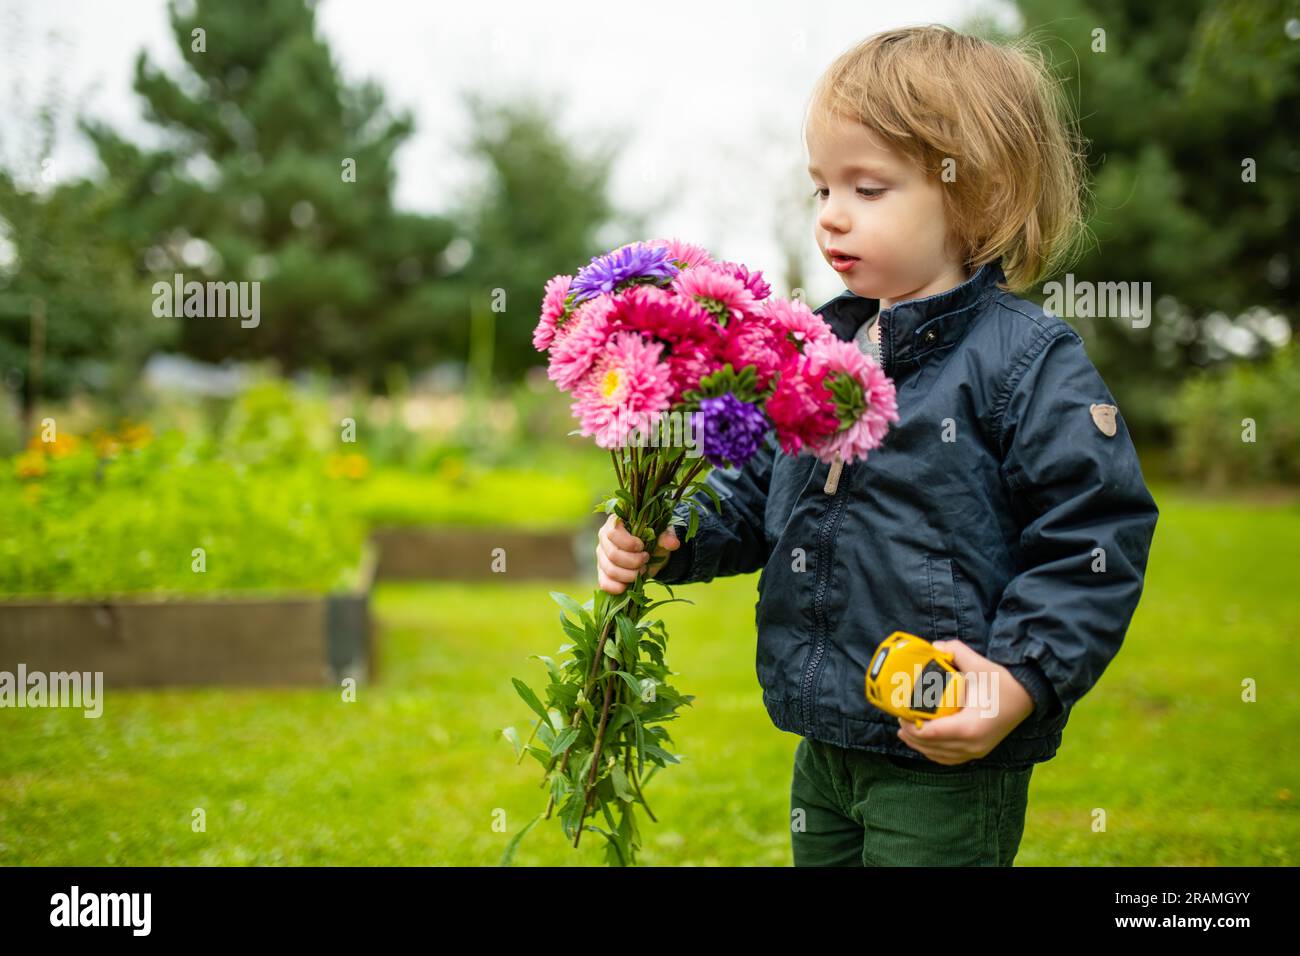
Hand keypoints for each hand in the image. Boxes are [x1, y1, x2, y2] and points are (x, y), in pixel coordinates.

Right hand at [596, 514, 680, 594]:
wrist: (652, 553)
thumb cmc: (653, 538)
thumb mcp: (661, 534)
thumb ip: (666, 536)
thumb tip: (673, 543)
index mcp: (615, 523)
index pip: (613, 533)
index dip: (628, 543)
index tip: (643, 547)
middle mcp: (604, 539)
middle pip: (612, 554)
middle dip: (632, 561)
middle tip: (646, 560)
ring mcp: (602, 556)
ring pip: (609, 570)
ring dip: (628, 574)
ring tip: (641, 571)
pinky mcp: (603, 572)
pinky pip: (604, 582)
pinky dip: (615, 587)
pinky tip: (626, 587)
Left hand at [895, 639, 1034, 765]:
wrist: (1027, 697)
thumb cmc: (1003, 683)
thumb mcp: (979, 664)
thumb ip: (955, 651)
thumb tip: (934, 646)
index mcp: (969, 727)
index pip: (931, 734)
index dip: (911, 726)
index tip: (901, 713)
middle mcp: (973, 744)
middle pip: (931, 747)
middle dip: (912, 735)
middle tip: (900, 719)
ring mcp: (977, 751)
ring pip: (940, 756)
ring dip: (920, 746)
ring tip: (905, 731)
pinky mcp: (979, 751)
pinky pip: (951, 758)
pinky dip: (934, 752)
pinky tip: (924, 743)